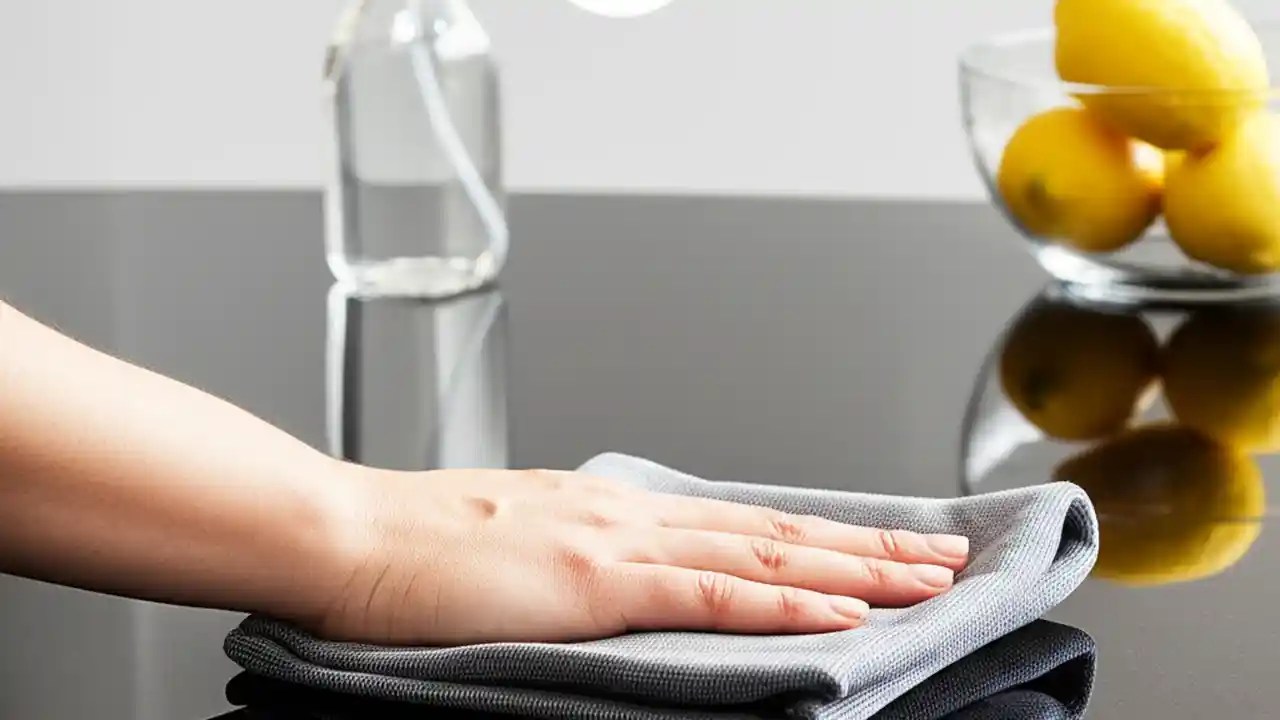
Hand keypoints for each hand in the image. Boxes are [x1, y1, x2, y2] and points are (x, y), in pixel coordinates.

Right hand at [307, 467, 969, 645]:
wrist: (349, 533)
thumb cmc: (415, 549)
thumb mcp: (514, 545)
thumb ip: (577, 559)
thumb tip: (619, 582)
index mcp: (613, 508)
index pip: (742, 520)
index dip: (819, 532)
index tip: (879, 542)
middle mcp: (631, 512)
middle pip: (776, 526)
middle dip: (869, 543)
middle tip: (944, 552)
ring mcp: (618, 543)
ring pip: (764, 551)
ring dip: (856, 566)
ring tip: (929, 578)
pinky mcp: (595, 583)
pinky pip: (711, 593)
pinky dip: (783, 599)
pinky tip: (841, 609)